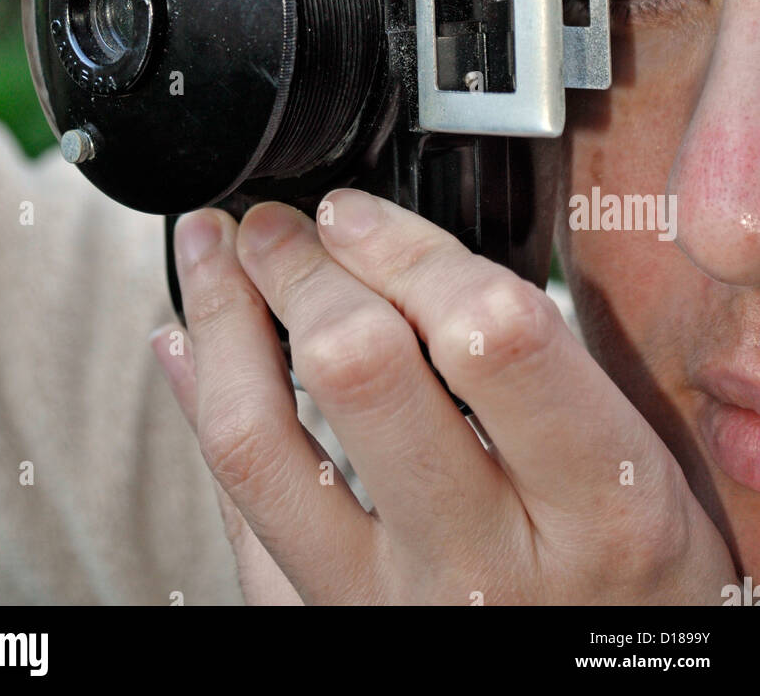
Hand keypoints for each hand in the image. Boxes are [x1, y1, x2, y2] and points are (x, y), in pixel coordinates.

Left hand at [152, 191, 735, 604]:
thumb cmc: (641, 593)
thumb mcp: (654, 472)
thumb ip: (549, 364)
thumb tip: (409, 251)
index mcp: (597, 505)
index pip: (488, 335)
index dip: (403, 249)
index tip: (358, 212)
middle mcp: (486, 565)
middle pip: (357, 370)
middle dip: (299, 267)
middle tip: (276, 224)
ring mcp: (391, 608)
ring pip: (259, 443)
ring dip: (219, 321)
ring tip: (210, 254)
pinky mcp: (327, 632)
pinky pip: (237, 518)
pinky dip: (202, 411)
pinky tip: (191, 350)